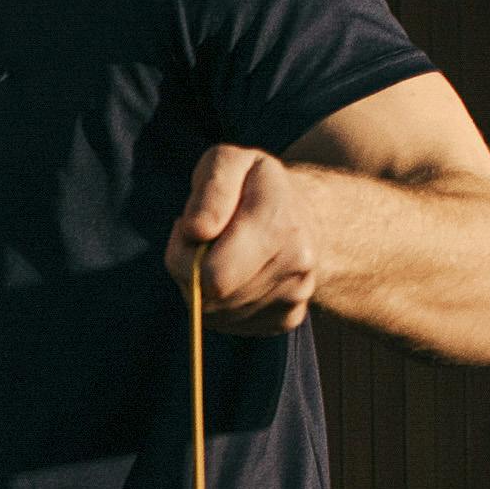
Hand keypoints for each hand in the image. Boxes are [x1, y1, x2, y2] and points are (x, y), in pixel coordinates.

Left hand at [165, 144, 321, 335]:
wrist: (305, 212)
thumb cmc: (254, 185)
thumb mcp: (229, 162)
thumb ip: (210, 190)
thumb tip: (197, 232)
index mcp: (280, 223)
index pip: (212, 274)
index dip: (185, 255)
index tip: (192, 229)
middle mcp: (296, 263)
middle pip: (212, 297)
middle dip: (192, 273)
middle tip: (202, 244)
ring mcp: (296, 295)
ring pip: (219, 315)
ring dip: (205, 290)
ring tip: (220, 256)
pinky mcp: (289, 318)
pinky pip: (233, 326)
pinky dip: (223, 306)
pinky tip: (235, 275)